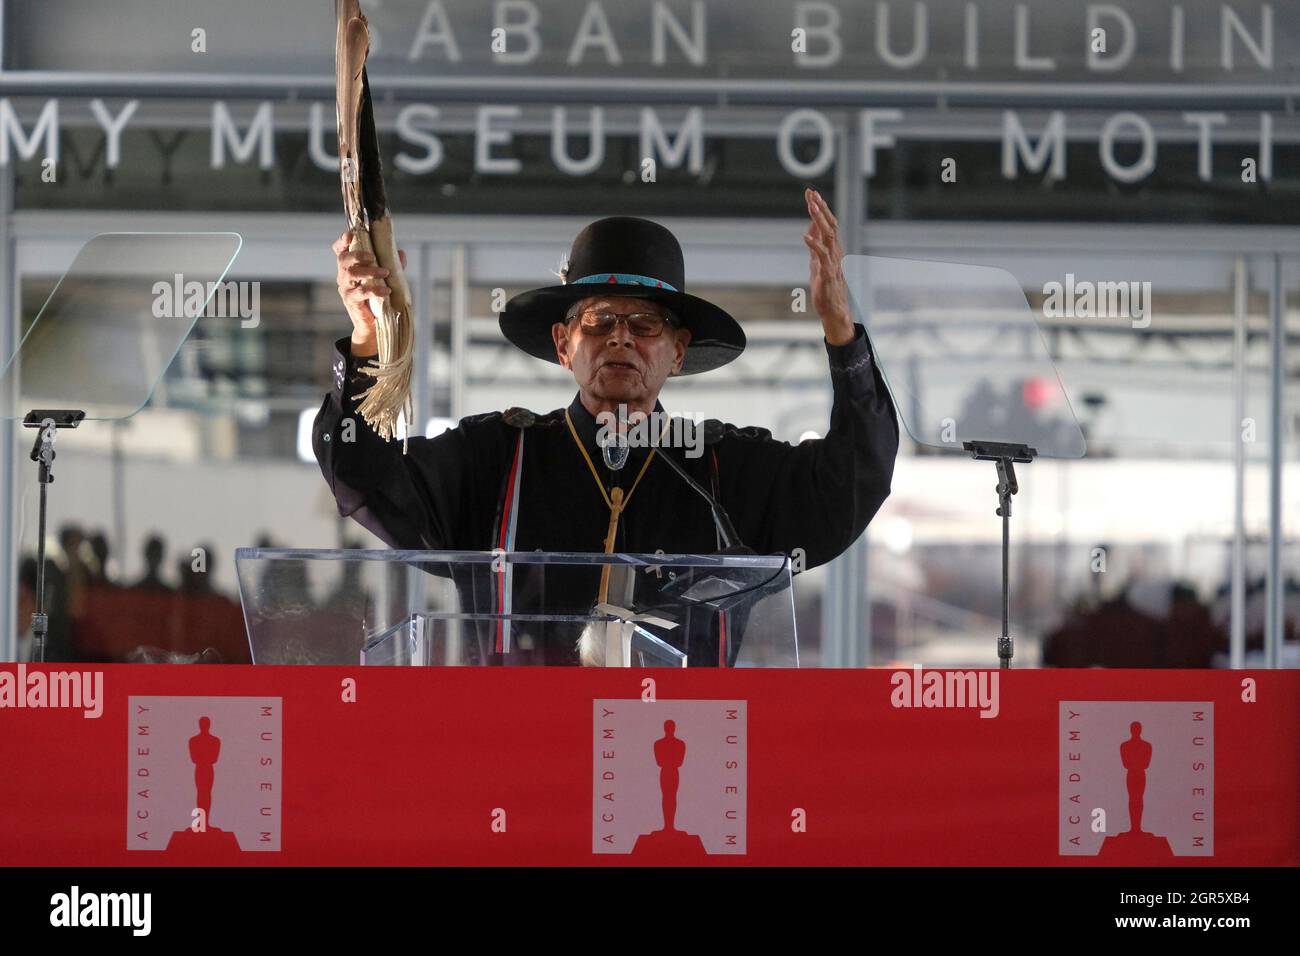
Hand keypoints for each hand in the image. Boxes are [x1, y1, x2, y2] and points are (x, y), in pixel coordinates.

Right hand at [333, 229, 406, 356]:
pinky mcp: (350, 301)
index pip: (340, 250)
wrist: (374, 324)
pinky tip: (386, 291)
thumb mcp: (386, 279)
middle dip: (357, 254)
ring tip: (385, 273)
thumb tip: (400, 253)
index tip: (351, 234)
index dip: (343, 241)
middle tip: (373, 257)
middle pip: (343, 259)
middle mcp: (343, 275)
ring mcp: (345, 288)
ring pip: (351, 274)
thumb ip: (392, 265)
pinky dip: (374, 290)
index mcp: (350, 267)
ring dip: (369, 271)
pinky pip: (359, 293)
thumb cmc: (378, 298)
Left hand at [802, 188, 855, 345]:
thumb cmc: (825, 285)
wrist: (832, 307)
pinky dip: (814, 244)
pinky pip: (821, 256)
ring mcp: (832, 261)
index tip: (811, 193)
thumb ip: (815, 243)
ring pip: (828, 235)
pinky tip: (805, 236)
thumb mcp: (817, 260)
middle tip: (812, 193)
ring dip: (819, 220)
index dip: (820, 207)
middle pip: (830, 224)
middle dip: (820, 208)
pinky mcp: (827, 272)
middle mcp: (835, 251)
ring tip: (811, 207)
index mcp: (832, 247)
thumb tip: (810, 227)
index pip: (828, 222)